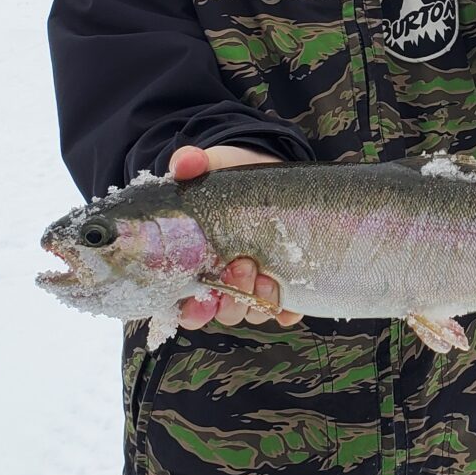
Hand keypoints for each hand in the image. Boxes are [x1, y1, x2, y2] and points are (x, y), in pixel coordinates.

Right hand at [167, 145, 303, 329]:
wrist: (268, 176)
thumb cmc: (230, 181)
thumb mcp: (210, 167)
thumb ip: (192, 164)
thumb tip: (184, 162)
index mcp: (196, 266)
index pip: (185, 305)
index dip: (190, 311)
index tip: (199, 298)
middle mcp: (224, 282)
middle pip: (223, 311)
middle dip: (230, 301)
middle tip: (241, 267)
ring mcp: (255, 284)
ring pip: (253, 311)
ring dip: (258, 301)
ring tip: (265, 276)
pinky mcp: (286, 282)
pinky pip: (287, 309)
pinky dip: (288, 310)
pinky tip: (291, 303)